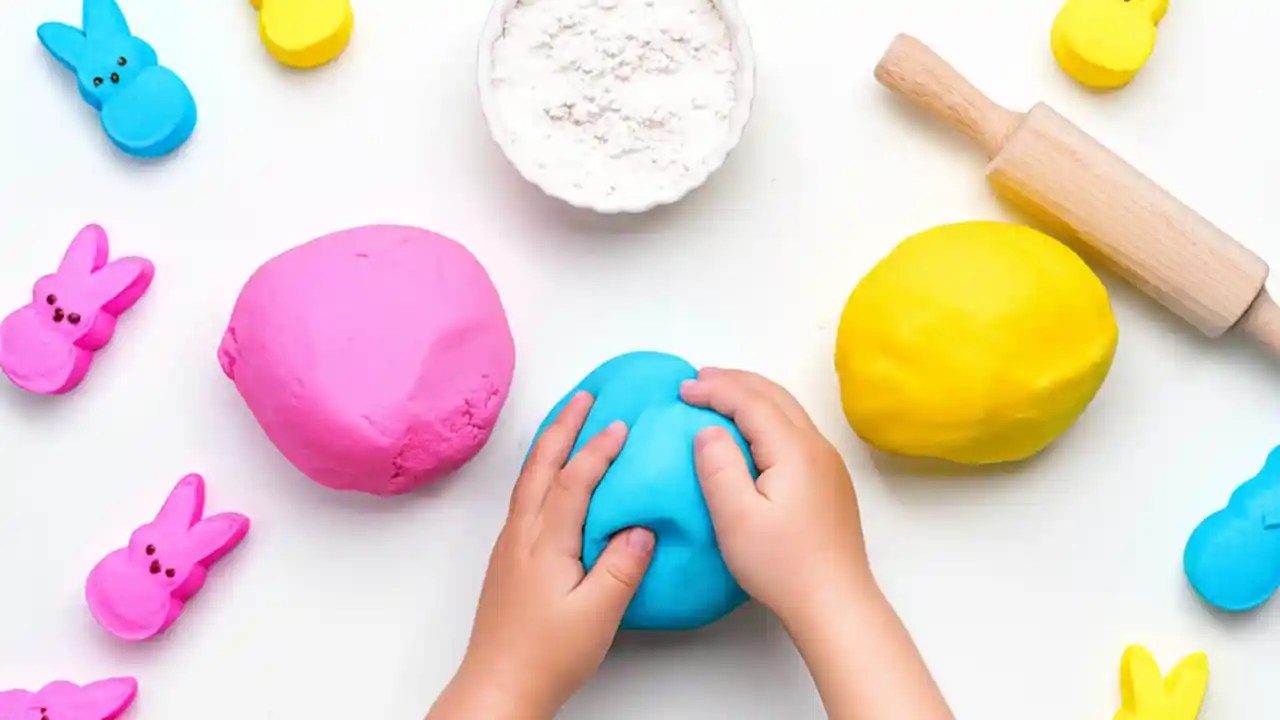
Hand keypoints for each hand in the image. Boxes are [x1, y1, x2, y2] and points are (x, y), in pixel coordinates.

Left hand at [430, 392, 655, 719]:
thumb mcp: (596, 615)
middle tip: (585, 396)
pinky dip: (541, 471)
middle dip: (563, 427)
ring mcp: (511, 547)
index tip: (621, 424)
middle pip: (540, 467)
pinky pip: (525, 497)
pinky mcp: (509, 560)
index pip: (572, 482)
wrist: (498, 687)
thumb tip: (641, 527)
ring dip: (549, 445)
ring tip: (568, 422)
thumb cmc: (547, 656)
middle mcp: (522, 535)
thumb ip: (621, 568)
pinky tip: (552, 477)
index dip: (597, 450)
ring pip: (528, 480)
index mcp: (545, 543)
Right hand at [680, 368, 871, 626]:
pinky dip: (766, 416)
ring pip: (788, 411)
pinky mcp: (829, 482)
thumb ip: (718, 467)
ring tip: (719, 395)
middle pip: (774, 395)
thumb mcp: (736, 518)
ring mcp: (828, 464)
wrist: (835, 603)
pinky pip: (794, 430)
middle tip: (697, 379)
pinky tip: (749, 432)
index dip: (714, 389)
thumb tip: (708, 429)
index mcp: (794, 450)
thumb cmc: (782, 565)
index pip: (751, 401)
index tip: (680, 388)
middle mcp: (817, 447)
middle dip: (734, 381)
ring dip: (752, 396)